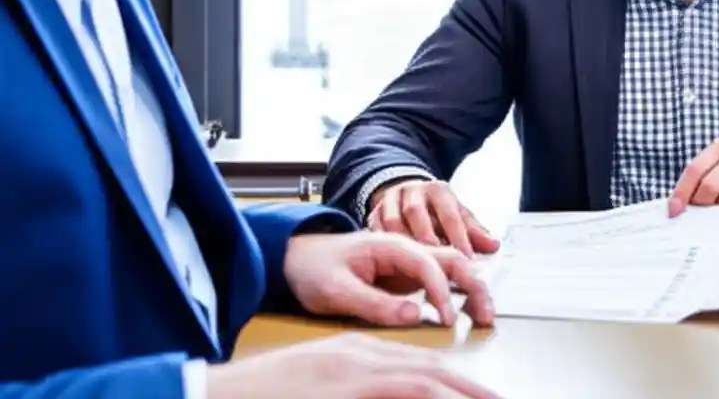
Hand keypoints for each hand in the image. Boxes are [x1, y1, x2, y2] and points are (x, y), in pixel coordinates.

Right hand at [207, 333, 501, 398]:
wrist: (206, 395)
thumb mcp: (316, 388)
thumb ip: (352, 388)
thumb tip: (385, 393)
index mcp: (353, 354)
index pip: (420, 366)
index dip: (457, 384)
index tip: (482, 398)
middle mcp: (358, 357)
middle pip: (433, 371)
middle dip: (472, 390)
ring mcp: (350, 374)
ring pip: (426, 382)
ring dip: (463, 394)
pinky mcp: (342, 391)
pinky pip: (405, 392)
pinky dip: (434, 397)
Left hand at [284, 231, 493, 328]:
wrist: (296, 258)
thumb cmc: (313, 268)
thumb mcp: (337, 291)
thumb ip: (375, 303)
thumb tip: (414, 314)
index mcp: (388, 245)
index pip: (427, 263)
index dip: (441, 291)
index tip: (447, 318)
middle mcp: (405, 249)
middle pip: (451, 259)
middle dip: (473, 286)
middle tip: (487, 315)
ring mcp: (408, 261)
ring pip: (451, 268)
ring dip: (472, 288)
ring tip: (485, 315)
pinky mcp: (407, 275)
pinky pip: (441, 280)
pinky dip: (460, 293)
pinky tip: (469, 309)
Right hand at [369, 179, 499, 256]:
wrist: (407, 194)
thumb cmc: (438, 210)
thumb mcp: (457, 215)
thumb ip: (473, 232)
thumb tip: (494, 245)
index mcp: (438, 190)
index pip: (450, 214)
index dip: (459, 237)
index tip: (467, 259)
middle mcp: (412, 191)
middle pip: (416, 213)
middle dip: (426, 239)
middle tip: (436, 264)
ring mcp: (390, 200)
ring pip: (393, 221)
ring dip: (403, 244)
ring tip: (414, 268)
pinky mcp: (373, 212)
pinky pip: (375, 230)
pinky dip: (384, 247)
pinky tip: (392, 265)